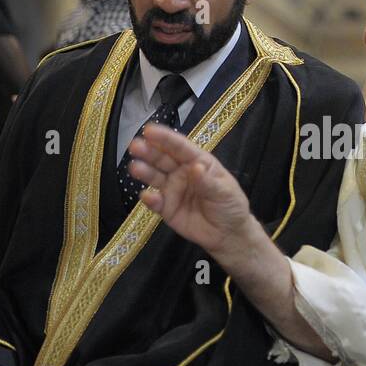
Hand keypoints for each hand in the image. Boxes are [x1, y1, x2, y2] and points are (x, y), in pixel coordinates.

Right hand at [126, 123, 258, 262]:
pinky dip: (149, 199)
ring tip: (135, 167)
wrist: (228, 234)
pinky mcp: (166, 208)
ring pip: (155, 177)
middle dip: (149, 151)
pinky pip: (155, 202)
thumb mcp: (224, 191)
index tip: (149, 130)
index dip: (165, 138)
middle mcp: (182, 172)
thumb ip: (207, 181)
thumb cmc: (230, 205)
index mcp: (198, 161)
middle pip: (162, 159)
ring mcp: (172, 189)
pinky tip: (147, 196)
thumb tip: (195, 167)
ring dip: (144, 171)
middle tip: (135, 146)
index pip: (180, 147)